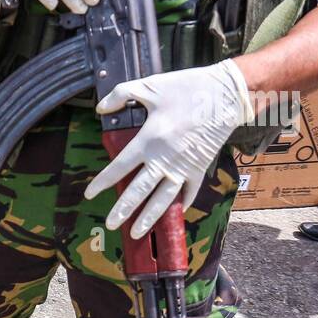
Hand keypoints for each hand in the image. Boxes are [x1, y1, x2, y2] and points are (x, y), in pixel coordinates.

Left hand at [85, 61, 253, 237]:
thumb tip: (100, 108)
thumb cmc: (187, 88)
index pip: (120, 167)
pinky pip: (189, 192)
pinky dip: (181, 204)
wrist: (227, 94)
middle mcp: (164, 159)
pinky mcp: (200, 168)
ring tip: (136, 232)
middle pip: (139, 190)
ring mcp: (184, 167)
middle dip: (123, 209)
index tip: (90, 193)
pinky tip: (172, 215)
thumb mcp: (150, 85)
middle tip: (110, 224)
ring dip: (149, 217)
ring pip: (163, 199)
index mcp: (149, 140)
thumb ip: (121, 95)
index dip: (103, 182)